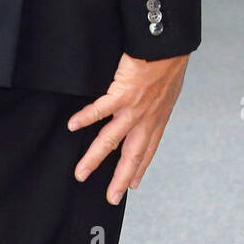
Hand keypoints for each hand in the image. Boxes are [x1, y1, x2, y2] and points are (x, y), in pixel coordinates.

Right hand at [68, 52, 189, 204]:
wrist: (170, 45)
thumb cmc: (171, 61)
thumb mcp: (169, 88)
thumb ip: (157, 101)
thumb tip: (151, 103)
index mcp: (159, 117)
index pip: (149, 149)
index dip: (140, 168)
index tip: (133, 184)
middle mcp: (148, 118)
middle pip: (132, 155)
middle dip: (120, 178)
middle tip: (110, 197)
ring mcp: (135, 108)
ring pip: (111, 140)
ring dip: (94, 158)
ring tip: (80, 173)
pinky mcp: (123, 94)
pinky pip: (100, 110)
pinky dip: (85, 118)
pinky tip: (72, 126)